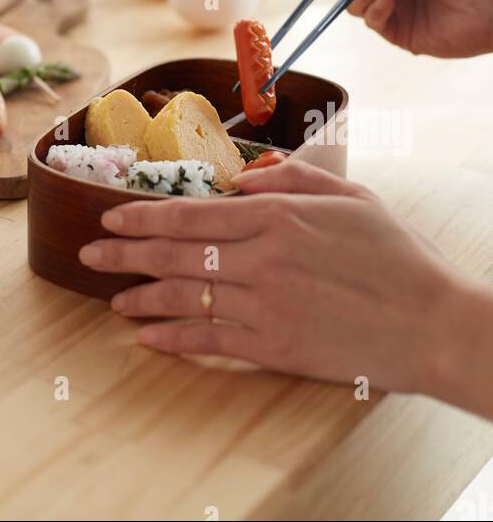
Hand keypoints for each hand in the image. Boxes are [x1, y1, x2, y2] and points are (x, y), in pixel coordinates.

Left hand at [79, 160, 471, 397]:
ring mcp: (263, 305)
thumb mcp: (351, 195)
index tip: (111, 218)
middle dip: (124, 254)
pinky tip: (148, 336)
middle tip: (88, 254)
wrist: (433, 323)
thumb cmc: (397, 255)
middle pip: (175, 252)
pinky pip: (210, 341)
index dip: (143, 217)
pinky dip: (173, 338)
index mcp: (276, 214)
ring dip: (141, 297)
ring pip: (185, 297)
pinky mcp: (274, 348)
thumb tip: (242, 174)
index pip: (190, 212)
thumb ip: (292, 178)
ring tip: (111, 298)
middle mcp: (260, 258)